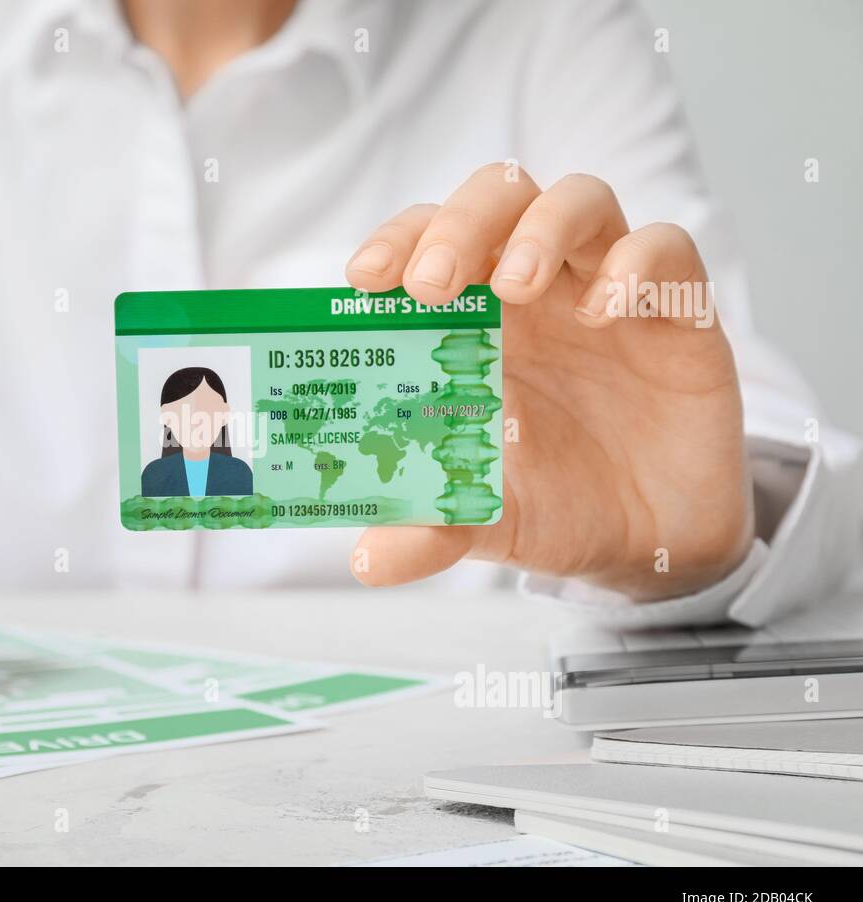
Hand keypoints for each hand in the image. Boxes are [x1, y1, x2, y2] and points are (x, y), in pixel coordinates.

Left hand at [345, 164, 753, 599]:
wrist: (655, 543)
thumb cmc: (556, 505)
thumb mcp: (487, 522)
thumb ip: (430, 530)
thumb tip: (370, 560)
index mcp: (472, 322)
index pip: (426, 242)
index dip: (395, 242)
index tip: (365, 279)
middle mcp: (536, 292)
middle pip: (497, 198)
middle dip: (460, 225)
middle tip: (433, 282)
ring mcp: (606, 291)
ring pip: (579, 200)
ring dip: (541, 228)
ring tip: (518, 285)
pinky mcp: (679, 311)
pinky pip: (667, 249)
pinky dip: (636, 264)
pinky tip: (608, 312)